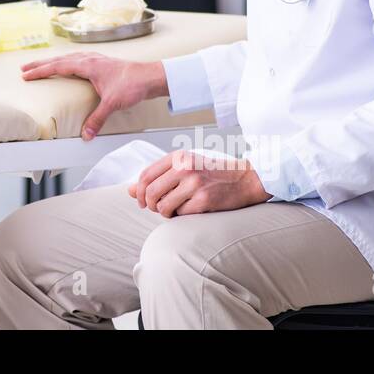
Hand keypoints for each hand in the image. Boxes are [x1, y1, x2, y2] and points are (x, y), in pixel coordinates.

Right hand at [20, 52, 163, 139]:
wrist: (151, 76)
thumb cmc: (133, 85)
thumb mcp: (112, 104)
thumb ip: (97, 119)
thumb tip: (85, 135)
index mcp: (88, 65)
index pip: (58, 66)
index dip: (40, 71)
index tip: (26, 74)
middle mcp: (90, 59)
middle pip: (59, 59)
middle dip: (41, 64)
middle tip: (24, 68)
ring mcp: (96, 59)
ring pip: (68, 58)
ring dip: (53, 62)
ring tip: (42, 66)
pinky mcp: (102, 63)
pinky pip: (78, 59)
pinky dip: (67, 62)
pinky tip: (69, 66)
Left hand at [128, 149, 271, 216]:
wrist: (245, 179)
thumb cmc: (211, 174)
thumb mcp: (184, 168)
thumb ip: (157, 177)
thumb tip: (128, 191)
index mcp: (178, 157)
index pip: (145, 175)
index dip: (138, 192)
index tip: (141, 201)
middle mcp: (184, 167)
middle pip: (150, 192)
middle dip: (148, 205)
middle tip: (155, 209)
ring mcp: (194, 183)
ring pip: (162, 206)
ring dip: (164, 212)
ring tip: (173, 210)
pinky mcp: (203, 199)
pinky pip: (179, 214)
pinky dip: (180, 216)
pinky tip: (188, 210)